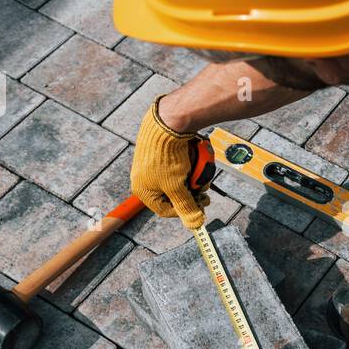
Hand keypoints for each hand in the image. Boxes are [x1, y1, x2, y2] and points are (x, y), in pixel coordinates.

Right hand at [131, 99, 208, 227]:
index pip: (165, 210)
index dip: (185, 211)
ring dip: (193, 179)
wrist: (168, 122)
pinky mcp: (162, 152)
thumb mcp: (178, 186)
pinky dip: (189, 166)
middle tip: (205, 189)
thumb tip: (196, 225)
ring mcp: (153, 164)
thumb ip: (186, 206)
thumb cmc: (167, 157)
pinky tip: (197, 160)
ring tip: (203, 173)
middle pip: (174, 194)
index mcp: (143, 189)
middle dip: (192, 192)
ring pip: (179, 180)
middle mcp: (145, 177)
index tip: (201, 207)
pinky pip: (178, 165)